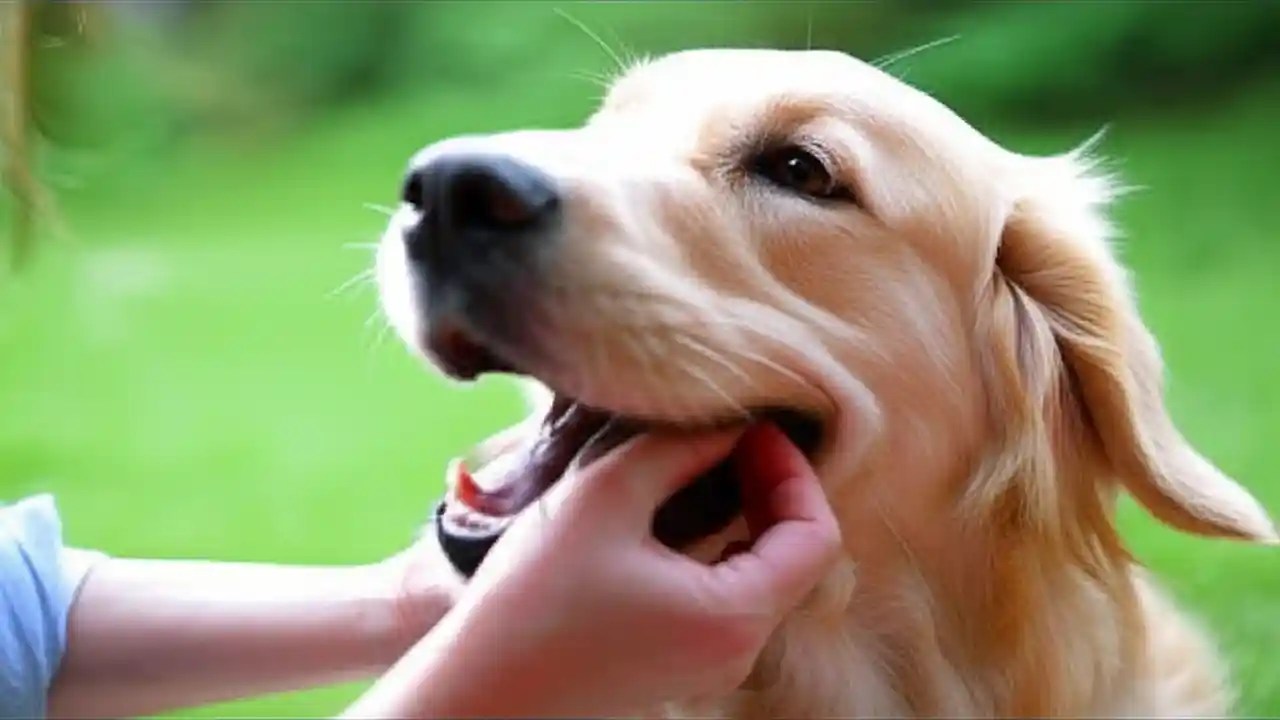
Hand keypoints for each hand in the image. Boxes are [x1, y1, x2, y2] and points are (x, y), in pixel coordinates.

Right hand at [366, 422, 840, 717]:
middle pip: (796, 556)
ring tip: (704, 463)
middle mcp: (737, 651)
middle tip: (730, 435)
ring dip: (747, 515)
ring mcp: (710, 665)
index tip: (750, 427)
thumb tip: (731, 422)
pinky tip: (679, 510)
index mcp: (735, 616)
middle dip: (772, 487)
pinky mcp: (681, 666)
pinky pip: (729, 598)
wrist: (479, 687)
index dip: (793, 470)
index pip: (816, 535)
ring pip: (764, 576)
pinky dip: (723, 548)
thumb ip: (681, 450)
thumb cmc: (534, 594)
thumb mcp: (607, 496)